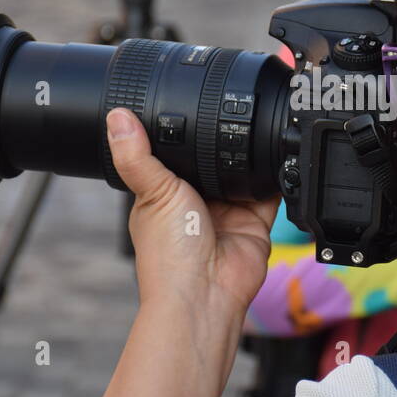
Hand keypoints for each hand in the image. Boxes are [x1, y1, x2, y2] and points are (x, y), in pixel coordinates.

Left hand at [106, 109, 279, 321]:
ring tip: (256, 127)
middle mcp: (197, 202)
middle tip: (232, 110)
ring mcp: (228, 212)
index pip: (176, 154)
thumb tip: (118, 116)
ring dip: (249, 156)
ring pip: (243, 172)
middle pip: (213, 160)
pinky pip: (271, 192)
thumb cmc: (168, 255)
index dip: (185, 132)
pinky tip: (279, 155)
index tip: (193, 103)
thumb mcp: (151, 192)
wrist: (205, 293)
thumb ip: (138, 155)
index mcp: (165, 193)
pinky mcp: (256, 221)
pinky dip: (277, 176)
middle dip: (222, 142)